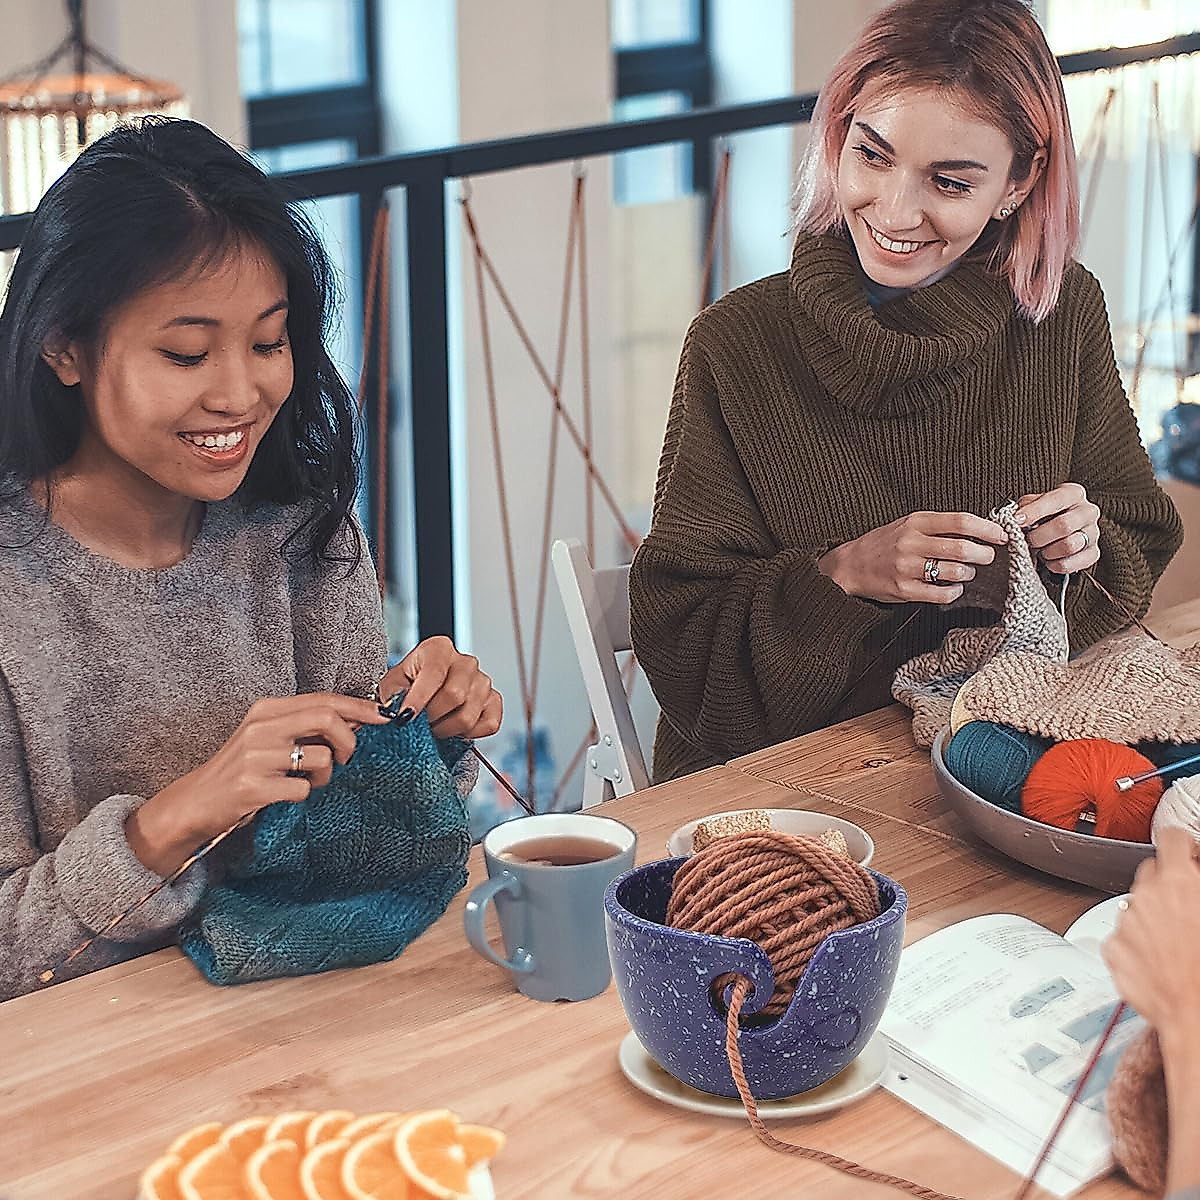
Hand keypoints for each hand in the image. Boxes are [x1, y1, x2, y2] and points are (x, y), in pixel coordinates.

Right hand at [127, 693, 388, 874]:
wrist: (195, 802)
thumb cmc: (242, 769)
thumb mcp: (269, 737)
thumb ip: (306, 725)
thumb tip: (359, 717)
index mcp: (267, 710)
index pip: (323, 699)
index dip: (358, 707)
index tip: (382, 718)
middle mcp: (261, 728)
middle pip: (327, 718)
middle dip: (348, 740)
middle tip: (345, 759)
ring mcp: (256, 757)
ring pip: (321, 758)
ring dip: (325, 776)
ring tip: (308, 781)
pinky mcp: (253, 787)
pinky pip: (302, 790)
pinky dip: (303, 795)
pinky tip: (285, 796)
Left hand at [377, 635, 502, 739]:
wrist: (420, 696)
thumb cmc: (407, 688)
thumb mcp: (391, 687)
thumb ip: (391, 699)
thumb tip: (393, 716)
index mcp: (439, 649)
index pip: (434, 673)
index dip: (419, 699)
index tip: (405, 718)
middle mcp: (465, 662)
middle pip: (454, 695)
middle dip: (432, 717)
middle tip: (420, 724)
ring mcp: (483, 681)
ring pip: (468, 715)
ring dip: (446, 729)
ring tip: (434, 726)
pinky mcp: (494, 701)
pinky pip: (489, 724)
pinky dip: (469, 734)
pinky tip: (454, 728)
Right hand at [816, 511, 1007, 604]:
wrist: (851, 565)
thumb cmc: (885, 543)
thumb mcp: (909, 524)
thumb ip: (939, 526)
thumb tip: (980, 528)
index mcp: (916, 522)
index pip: (961, 521)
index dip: (987, 528)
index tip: (1001, 535)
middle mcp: (911, 543)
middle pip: (963, 548)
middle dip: (984, 554)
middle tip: (987, 557)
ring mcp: (907, 567)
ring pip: (956, 572)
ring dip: (969, 574)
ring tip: (966, 572)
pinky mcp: (904, 589)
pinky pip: (943, 593)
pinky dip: (955, 591)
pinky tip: (953, 587)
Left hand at [1016, 483, 1099, 573]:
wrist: (1055, 534)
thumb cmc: (1042, 516)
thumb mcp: (1031, 505)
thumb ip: (1023, 509)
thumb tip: (1012, 522)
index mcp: (1073, 494)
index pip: (1055, 500)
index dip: (1034, 512)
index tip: (1016, 521)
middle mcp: (1088, 511)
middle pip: (1064, 525)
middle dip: (1039, 536)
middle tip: (1027, 540)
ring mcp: (1094, 533)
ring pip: (1069, 546)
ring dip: (1046, 552)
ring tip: (1038, 550)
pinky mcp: (1093, 553)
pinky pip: (1071, 564)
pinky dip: (1054, 565)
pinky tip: (1048, 561)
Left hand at [1102, 828, 1199, 1042]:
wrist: (1196, 1015)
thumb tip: (1196, 870)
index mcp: (1179, 883)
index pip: (1171, 838)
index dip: (1182, 844)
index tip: (1186, 852)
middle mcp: (1146, 897)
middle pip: (1151, 872)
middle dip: (1167, 884)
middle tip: (1185, 906)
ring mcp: (1126, 923)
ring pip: (1136, 906)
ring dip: (1151, 916)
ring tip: (1176, 943)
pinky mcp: (1113, 949)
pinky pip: (1124, 936)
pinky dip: (1137, 944)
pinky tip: (1159, 960)